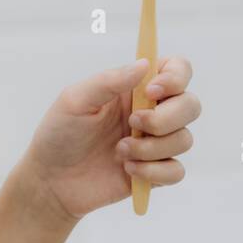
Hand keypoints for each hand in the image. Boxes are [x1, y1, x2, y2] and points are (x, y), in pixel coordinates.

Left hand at [22, 56, 198, 220]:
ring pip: (184, 139)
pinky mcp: (156, 172)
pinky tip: (127, 169)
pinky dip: (153, 171)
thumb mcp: (75, 100)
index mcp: (133, 89)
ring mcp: (155, 142)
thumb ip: (109, 81)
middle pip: (190, 105)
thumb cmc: (59, 133)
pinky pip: (176, 171)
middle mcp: (150, 112)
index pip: (176, 70)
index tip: (152, 91)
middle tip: (133, 123)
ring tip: (119, 151)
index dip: (175, 77)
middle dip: (165, 118)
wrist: (52, 179)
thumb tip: (145, 63)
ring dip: (151, 148)